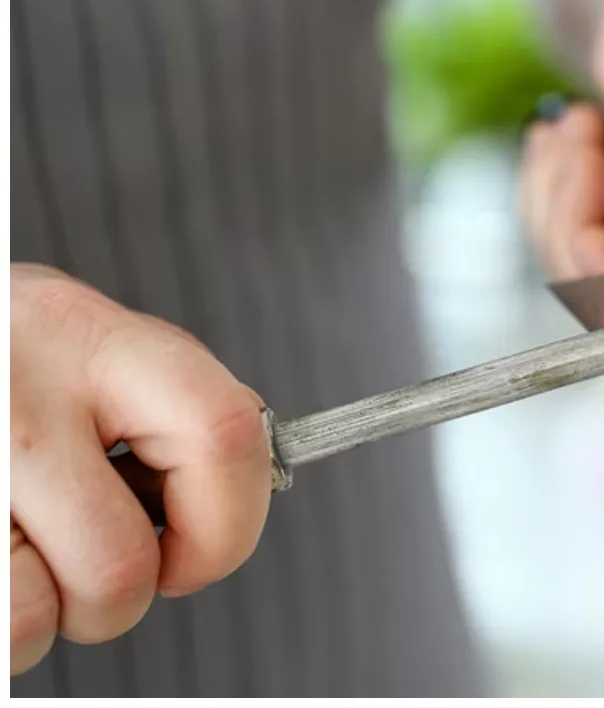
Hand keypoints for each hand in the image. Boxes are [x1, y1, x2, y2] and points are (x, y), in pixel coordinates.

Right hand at [10, 264, 270, 674]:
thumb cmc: (7, 359)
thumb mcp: (83, 343)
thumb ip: (161, 405)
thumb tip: (233, 503)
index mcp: (93, 336)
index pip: (224, 434)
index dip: (231, 523)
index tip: (199, 551)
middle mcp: (17, 390)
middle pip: (120, 564)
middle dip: (120, 595)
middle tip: (88, 557)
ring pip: (35, 615)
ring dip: (40, 612)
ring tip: (20, 548)